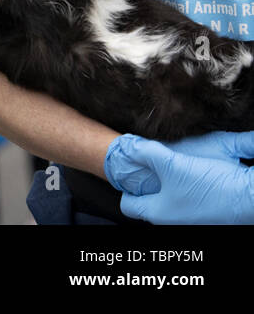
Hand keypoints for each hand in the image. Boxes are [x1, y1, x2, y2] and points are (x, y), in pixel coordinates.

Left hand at [104, 132, 253, 223]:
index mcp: (157, 213)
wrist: (251, 197)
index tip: (129, 169)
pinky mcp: (206, 214)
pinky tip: (191, 171)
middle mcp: (171, 221)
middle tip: (148, 162)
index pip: (127, 205)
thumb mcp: (171, 164)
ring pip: (168, 199)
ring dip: (166, 181)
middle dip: (146, 181)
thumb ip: (146, 153)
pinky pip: (185, 199)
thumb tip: (128, 146)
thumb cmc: (209, 186)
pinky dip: (183, 185)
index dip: (125, 185)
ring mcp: (190, 219)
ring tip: (169, 163)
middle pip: (148, 201)